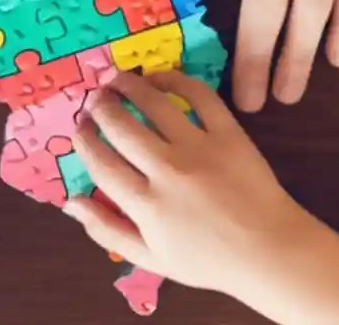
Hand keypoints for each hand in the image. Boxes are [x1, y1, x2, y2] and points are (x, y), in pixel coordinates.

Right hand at [63, 71, 315, 296]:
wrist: (268, 250)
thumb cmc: (209, 260)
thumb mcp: (152, 257)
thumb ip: (107, 230)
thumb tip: (70, 202)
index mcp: (146, 206)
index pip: (101, 163)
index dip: (84, 140)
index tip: (78, 127)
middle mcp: (167, 172)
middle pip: (121, 128)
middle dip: (100, 108)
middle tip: (93, 98)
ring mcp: (199, 149)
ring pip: (154, 105)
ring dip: (129, 86)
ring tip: (115, 78)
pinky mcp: (228, 134)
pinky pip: (199, 96)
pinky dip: (176, 80)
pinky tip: (159, 78)